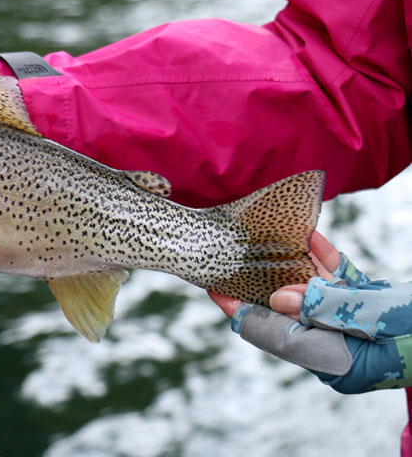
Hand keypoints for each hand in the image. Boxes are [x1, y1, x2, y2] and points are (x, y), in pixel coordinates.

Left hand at [211, 231, 411, 393]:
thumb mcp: (380, 315)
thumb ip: (328, 305)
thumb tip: (278, 297)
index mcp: (333, 362)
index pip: (273, 335)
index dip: (242, 308)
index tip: (214, 285)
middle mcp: (337, 349)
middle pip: (285, 312)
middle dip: (261, 281)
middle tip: (231, 252)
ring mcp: (354, 331)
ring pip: (310, 294)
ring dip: (291, 264)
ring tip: (262, 235)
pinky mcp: (371, 312)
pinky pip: (339, 285)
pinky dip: (326, 261)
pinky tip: (308, 232)